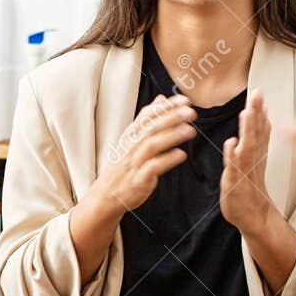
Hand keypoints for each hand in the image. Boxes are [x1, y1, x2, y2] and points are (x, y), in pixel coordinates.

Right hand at [91, 93, 196, 215]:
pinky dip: (167, 160)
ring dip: (171, 136)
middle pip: (151, 128)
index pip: (147, 115)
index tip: (183, 100)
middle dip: (171, 118)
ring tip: (189, 130)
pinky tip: (181, 155)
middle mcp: (131, 146)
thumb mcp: (131, 140)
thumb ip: (147, 120)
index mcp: (130, 135)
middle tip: (190, 112)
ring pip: (152, 145)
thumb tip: (161, 99)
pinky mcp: (139, 180)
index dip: (166, 107)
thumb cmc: (122, 167)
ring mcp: (134, 163)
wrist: (105, 196)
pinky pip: (153, 168)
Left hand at [218, 93, 276, 240]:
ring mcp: (244, 172)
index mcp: (256, 153)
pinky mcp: (234, 184)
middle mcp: (252, 160)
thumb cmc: (250, 187)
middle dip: (256, 113)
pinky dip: (231, 156)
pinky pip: (233, 169)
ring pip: (247, 147)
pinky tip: (231, 143)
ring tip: (247, 112)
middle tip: (257, 94)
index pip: (259, 129)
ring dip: (247, 130)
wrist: (253, 216)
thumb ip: (258, 137)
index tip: (259, 92)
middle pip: (255, 133)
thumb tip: (262, 115)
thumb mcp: (254, 159)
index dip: (259, 111)